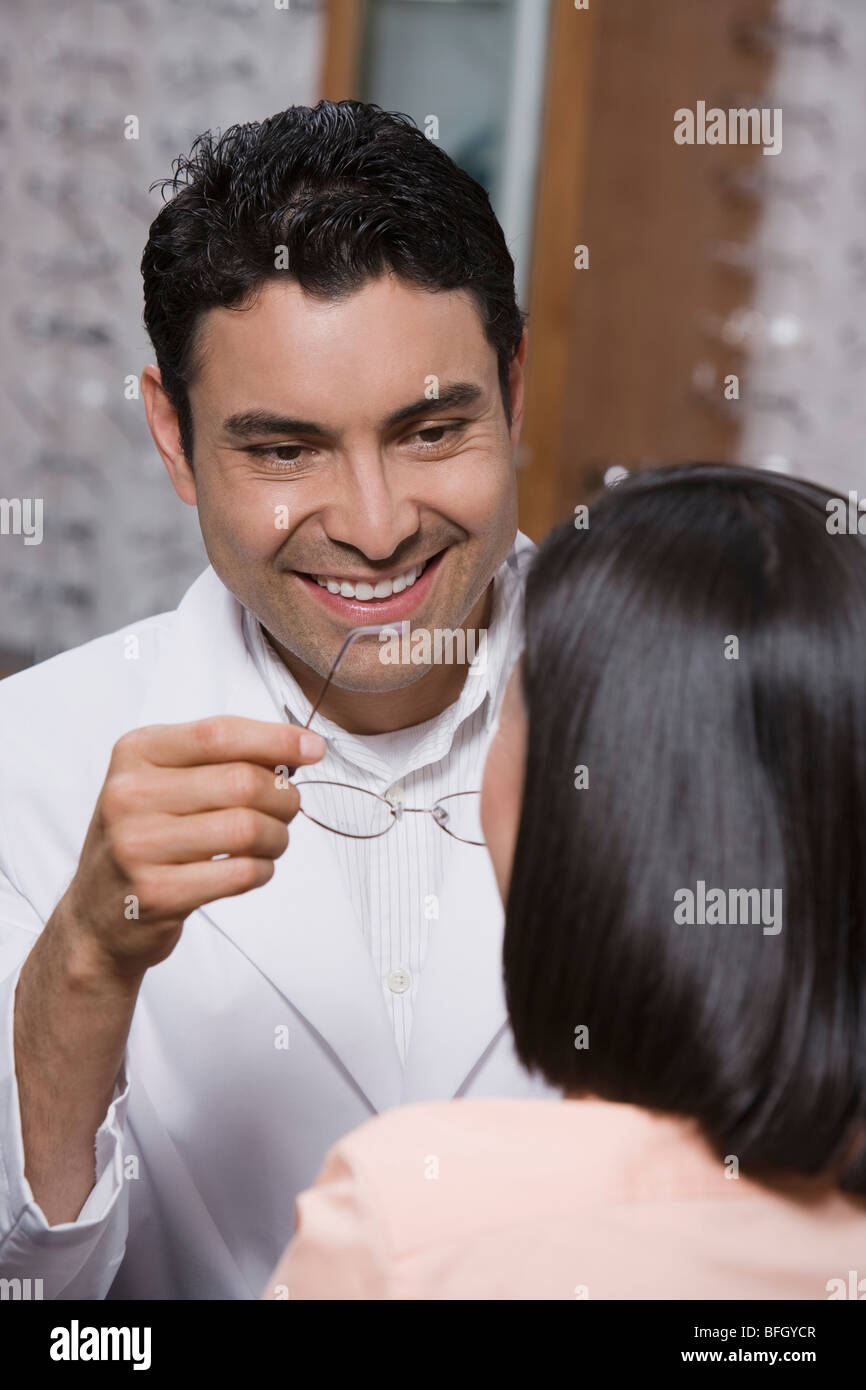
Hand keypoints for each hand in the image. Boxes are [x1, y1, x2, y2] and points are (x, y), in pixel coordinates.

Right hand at [57, 716, 324, 978]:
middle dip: (284, 796)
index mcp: (136, 753)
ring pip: (247, 828)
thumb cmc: (147, 837)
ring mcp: (137, 846)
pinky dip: (262, 870)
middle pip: (242, 782)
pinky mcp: (155, 893)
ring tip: (272, 842)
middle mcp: (129, 794)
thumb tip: (302, 747)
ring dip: (278, 837)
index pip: (219, 734)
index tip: (314, 749)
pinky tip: (252, 868)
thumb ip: (224, 758)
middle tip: (287, 809)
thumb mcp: (165, 782)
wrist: (98, 915)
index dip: (277, 739)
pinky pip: (239, 873)